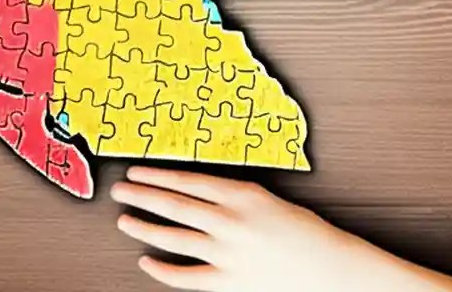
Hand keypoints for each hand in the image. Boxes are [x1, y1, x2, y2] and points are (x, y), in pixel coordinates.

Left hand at [112, 168, 385, 291]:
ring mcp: (227, 252)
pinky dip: (162, 269)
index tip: (135, 171)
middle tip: (119, 191)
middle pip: (173, 205)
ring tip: (124, 221)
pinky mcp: (229, 281)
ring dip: (144, 228)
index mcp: (241, 193)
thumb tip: (195, 194)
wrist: (332, 268)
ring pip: (173, 237)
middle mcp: (230, 219)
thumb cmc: (306, 232)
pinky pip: (185, 277)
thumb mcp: (268, 200)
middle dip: (141, 196)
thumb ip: (234, 197)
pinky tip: (147, 262)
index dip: (155, 176)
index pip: (186, 180)